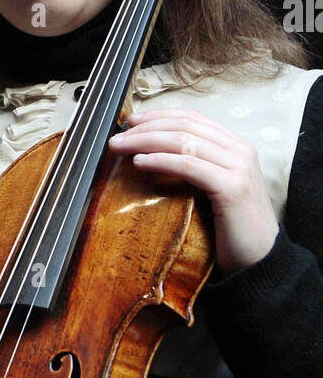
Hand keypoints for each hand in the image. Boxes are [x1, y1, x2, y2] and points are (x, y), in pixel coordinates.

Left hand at [109, 109, 278, 274]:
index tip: (131, 122)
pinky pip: (188, 166)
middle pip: (185, 126)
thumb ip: (195, 168)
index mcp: (235, 146)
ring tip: (120, 148)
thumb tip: (151, 156)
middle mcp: (240, 150)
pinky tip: (140, 163)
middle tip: (117, 137)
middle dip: (146, 127)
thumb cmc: (231, 229)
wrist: (260, 260)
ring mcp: (238, 166)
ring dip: (146, 141)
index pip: (193, 118)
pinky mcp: (231, 187)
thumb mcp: (213, 189)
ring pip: (184, 141)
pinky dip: (161, 161)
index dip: (159, 116)